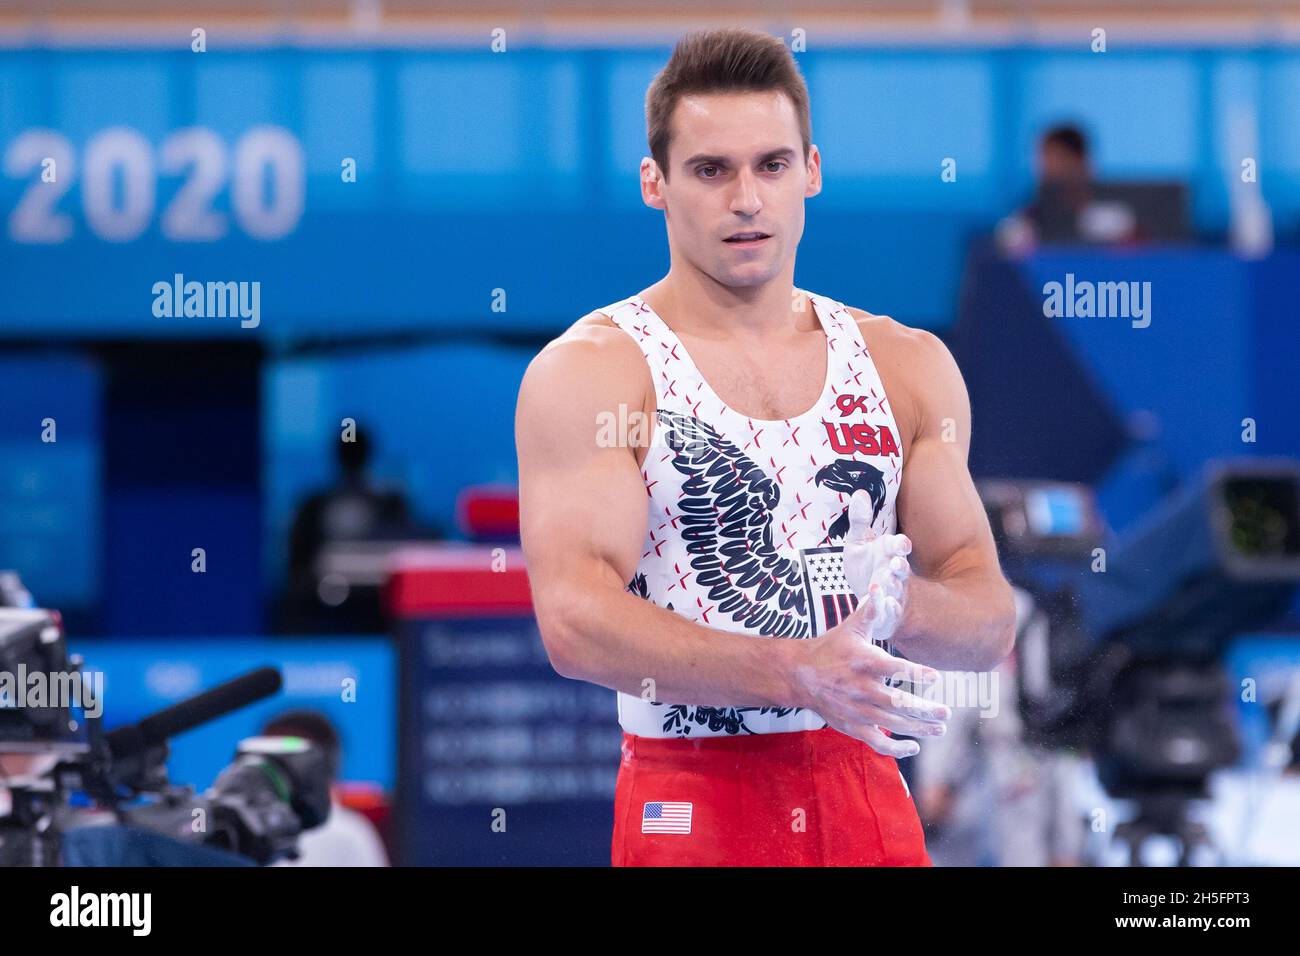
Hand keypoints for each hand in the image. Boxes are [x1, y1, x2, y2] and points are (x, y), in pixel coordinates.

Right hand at [791, 592, 948, 758]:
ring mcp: (856, 710)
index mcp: (862, 661)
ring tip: (940, 729)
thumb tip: (881, 585)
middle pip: (895, 702)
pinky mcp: (851, 726)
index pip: (891, 668)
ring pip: (891, 724)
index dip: (914, 673)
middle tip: (946, 712)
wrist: (799, 675)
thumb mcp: (850, 627)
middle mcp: (860, 687)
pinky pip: (876, 742)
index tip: (936, 677)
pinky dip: (895, 748)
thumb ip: (870, 610)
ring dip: (918, 728)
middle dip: (923, 710)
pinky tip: (914, 745)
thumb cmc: (831, 647)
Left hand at [843, 489, 911, 642]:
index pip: (899, 546)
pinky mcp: (888, 612)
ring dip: (894, 586)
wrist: (866, 595)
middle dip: (900, 566)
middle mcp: (894, 572)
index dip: (901, 545)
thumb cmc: (865, 565)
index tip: (901, 544)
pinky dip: (890, 608)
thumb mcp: (858, 542)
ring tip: (887, 583)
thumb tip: (859, 493)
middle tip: (896, 564)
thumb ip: (860, 520)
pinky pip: (891, 611)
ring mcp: (894, 592)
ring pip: (898, 589)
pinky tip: (886, 605)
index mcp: (889, 552)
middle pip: (901, 569)